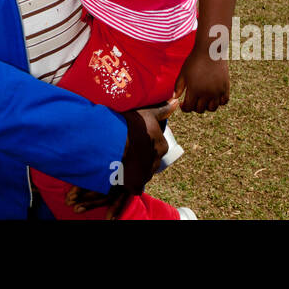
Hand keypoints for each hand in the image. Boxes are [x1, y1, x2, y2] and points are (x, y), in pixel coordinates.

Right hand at [71, 99, 176, 217]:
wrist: (112, 139)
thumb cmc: (130, 123)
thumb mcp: (147, 113)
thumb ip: (163, 109)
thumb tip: (176, 101)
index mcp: (161, 146)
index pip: (157, 146)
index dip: (145, 143)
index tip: (136, 139)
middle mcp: (155, 161)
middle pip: (150, 161)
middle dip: (140, 158)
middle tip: (127, 151)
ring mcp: (144, 173)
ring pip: (142, 173)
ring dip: (134, 170)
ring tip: (120, 162)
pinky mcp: (133, 184)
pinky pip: (133, 187)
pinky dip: (128, 183)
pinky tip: (120, 176)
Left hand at [175, 49, 229, 112]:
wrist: (210, 50)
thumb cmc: (194, 61)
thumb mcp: (183, 73)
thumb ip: (178, 87)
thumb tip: (174, 98)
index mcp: (195, 90)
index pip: (189, 108)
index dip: (184, 108)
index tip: (183, 103)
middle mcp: (207, 93)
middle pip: (200, 110)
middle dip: (194, 107)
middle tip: (192, 100)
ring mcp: (218, 91)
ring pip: (212, 108)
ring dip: (206, 106)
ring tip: (202, 99)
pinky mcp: (226, 87)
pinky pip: (224, 101)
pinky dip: (219, 102)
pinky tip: (213, 96)